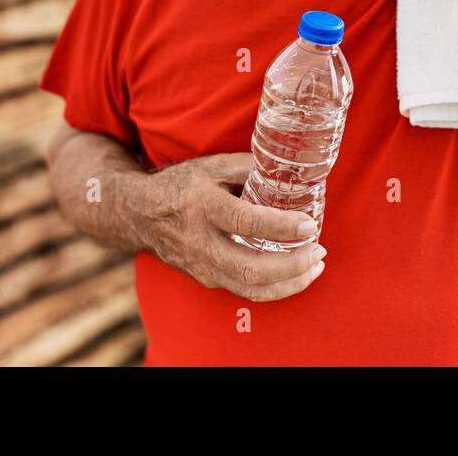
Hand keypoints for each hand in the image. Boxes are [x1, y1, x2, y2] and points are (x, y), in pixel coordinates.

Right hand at [130, 152, 325, 300]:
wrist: (138, 213)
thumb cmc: (181, 185)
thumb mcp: (212, 166)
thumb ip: (249, 167)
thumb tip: (290, 170)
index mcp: (203, 206)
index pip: (247, 222)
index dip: (282, 227)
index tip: (310, 225)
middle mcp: (200, 242)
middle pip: (250, 268)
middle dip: (292, 266)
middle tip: (319, 251)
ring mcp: (201, 266)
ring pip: (250, 288)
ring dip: (289, 282)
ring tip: (316, 266)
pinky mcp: (206, 279)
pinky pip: (245, 290)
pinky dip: (275, 286)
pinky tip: (296, 273)